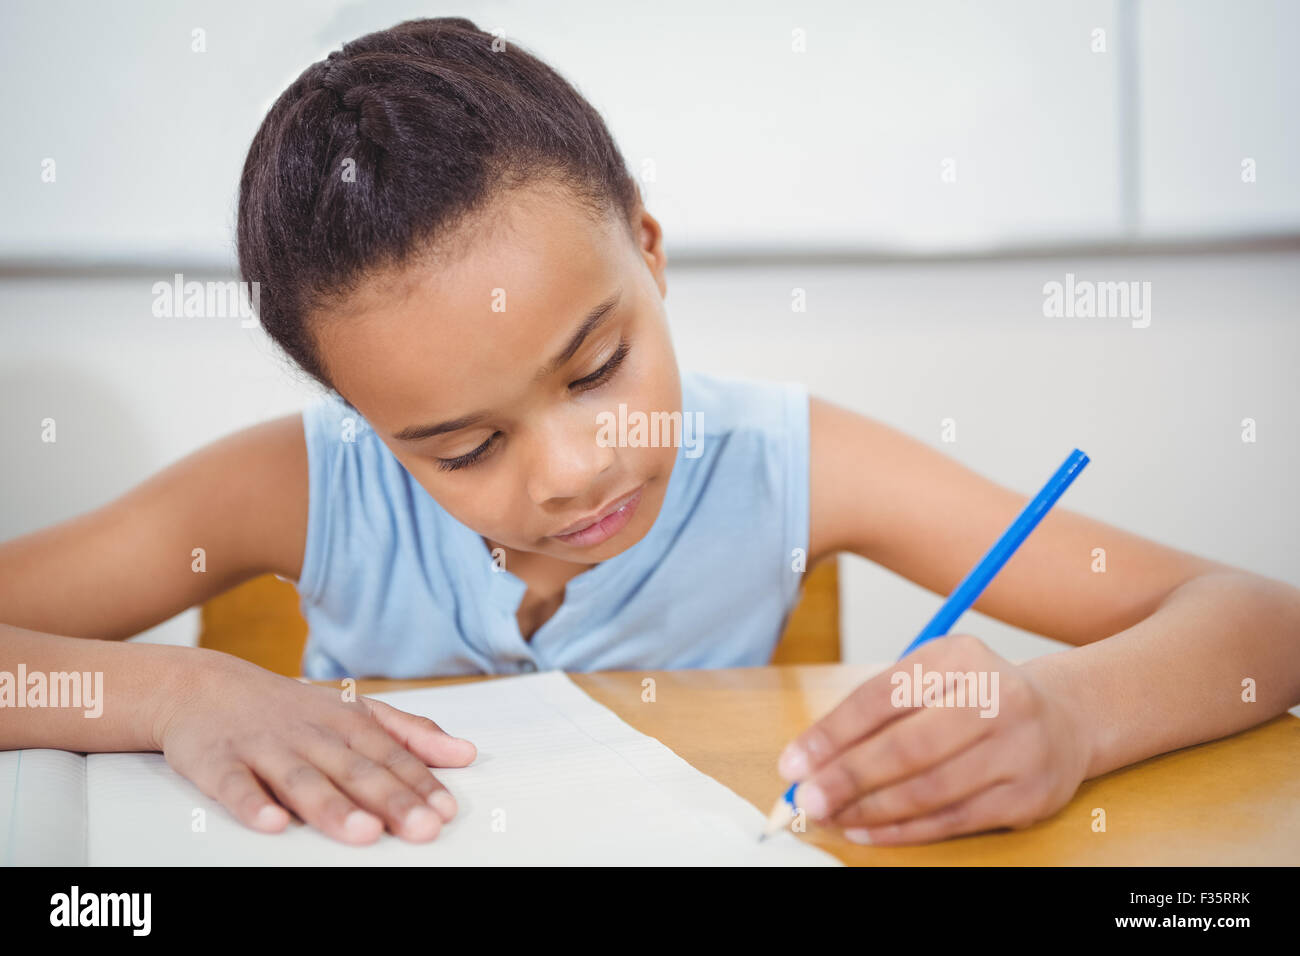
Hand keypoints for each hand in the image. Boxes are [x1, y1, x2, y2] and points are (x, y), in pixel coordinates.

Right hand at [153, 650, 476, 844]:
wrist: (199, 687)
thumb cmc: (287, 707)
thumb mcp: (353, 710)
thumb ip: (410, 734)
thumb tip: (465, 753)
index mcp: (345, 723)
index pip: (390, 757)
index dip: (419, 784)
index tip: (445, 811)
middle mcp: (309, 735)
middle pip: (354, 770)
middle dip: (390, 800)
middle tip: (421, 828)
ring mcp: (263, 748)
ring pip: (301, 780)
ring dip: (332, 807)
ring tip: (363, 832)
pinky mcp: (217, 763)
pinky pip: (234, 786)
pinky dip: (252, 804)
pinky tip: (273, 823)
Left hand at [777, 634, 1091, 844]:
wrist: (1062, 719)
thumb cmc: (974, 699)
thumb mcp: (933, 679)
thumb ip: (878, 709)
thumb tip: (811, 757)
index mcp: (960, 657)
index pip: (882, 696)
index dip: (832, 733)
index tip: (794, 762)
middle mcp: (997, 696)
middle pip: (907, 746)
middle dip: (848, 777)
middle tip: (807, 799)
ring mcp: (1018, 747)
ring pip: (929, 788)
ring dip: (871, 809)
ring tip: (832, 816)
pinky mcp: (1029, 794)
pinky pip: (953, 818)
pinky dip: (904, 829)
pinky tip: (869, 830)